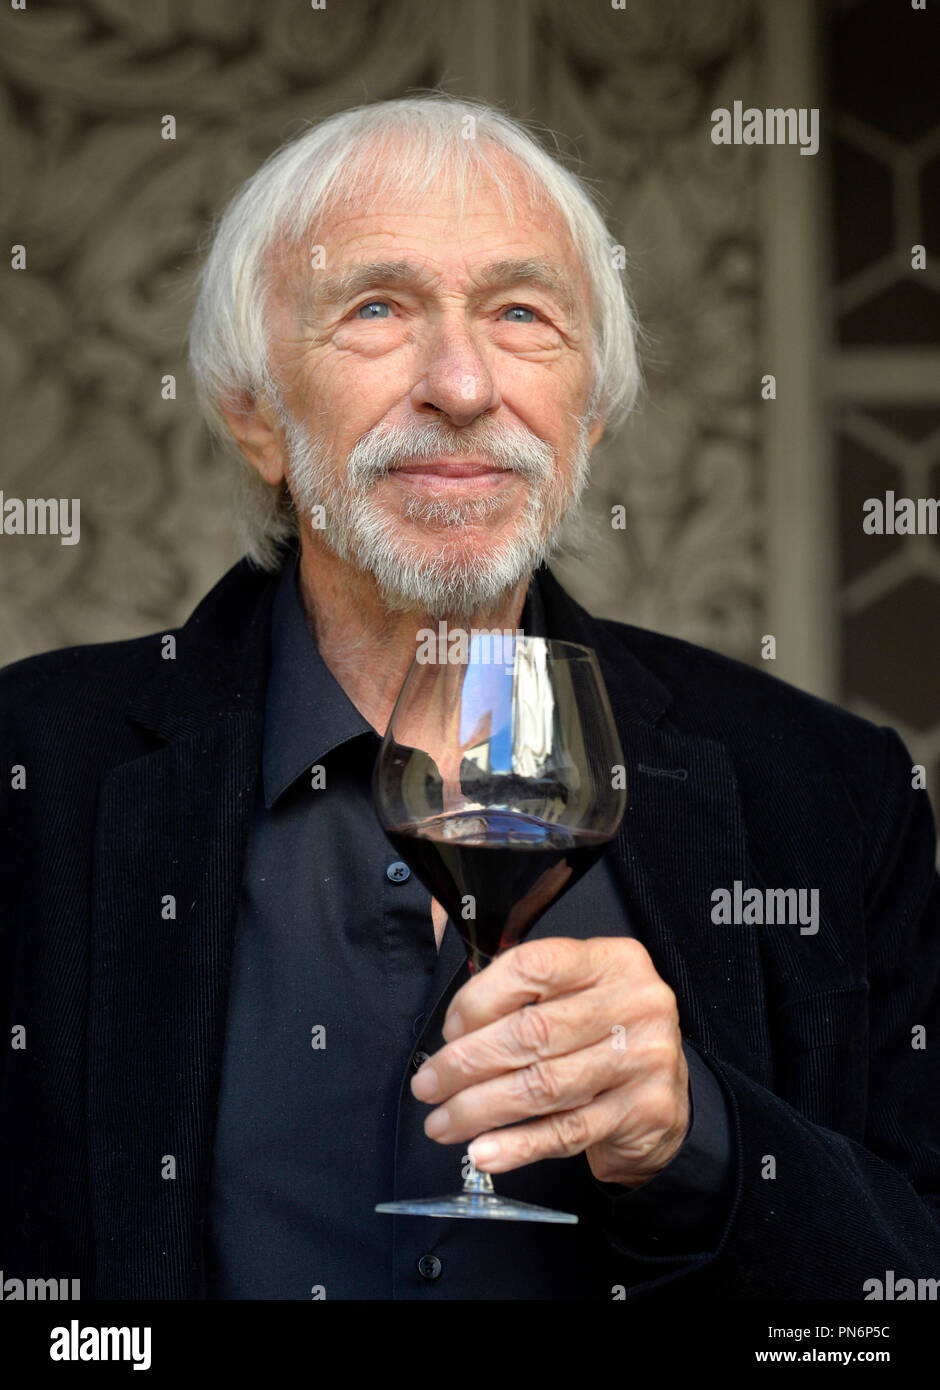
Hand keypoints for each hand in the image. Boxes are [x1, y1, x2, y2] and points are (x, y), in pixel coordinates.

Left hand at [410, 936, 689, 1187]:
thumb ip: (517, 981)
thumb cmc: (603, 1035)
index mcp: (612, 961)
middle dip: (467, 1063)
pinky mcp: (644, 1111)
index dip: (480, 998)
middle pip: (533, 1033)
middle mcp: (635, 1003)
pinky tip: (484, 1150)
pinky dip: (518, 1145)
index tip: (449, 1029)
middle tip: (429, 1084)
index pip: (534, 967)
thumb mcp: (574, 992)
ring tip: (443, 1121)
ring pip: (544, 1086)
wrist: (664, 1095)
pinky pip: (567, 1131)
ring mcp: (644, 1059)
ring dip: (481, 1108)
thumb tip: (448, 977)